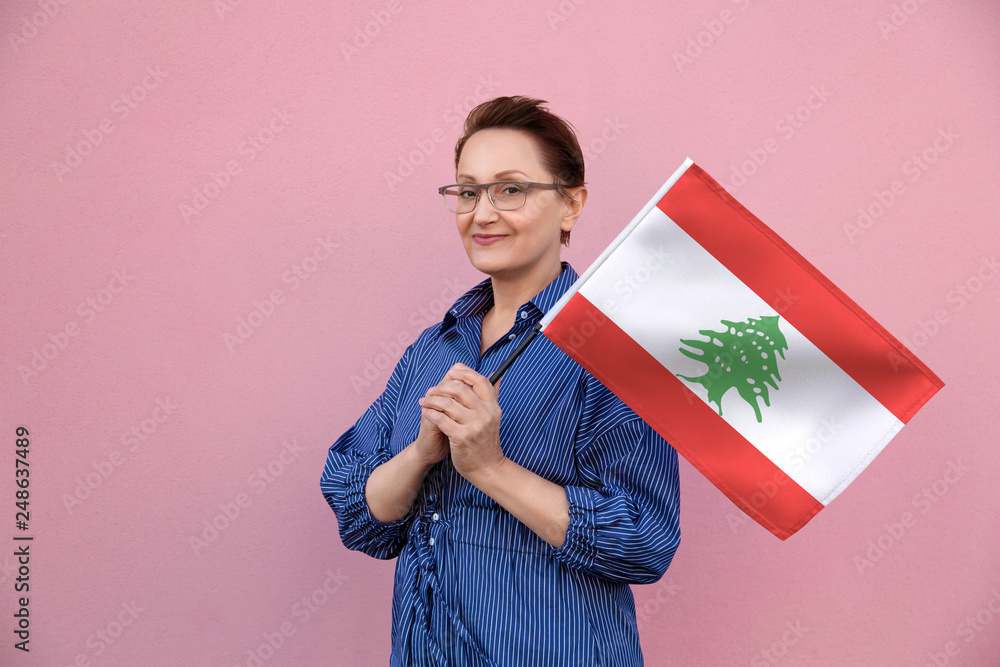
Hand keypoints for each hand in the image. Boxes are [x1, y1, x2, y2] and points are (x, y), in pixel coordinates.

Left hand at [418, 363, 504, 482]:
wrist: (487, 468)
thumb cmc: (486, 442)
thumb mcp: (494, 417)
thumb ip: (492, 396)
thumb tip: (495, 375)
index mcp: (493, 407)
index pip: (480, 381)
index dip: (464, 373)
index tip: (451, 372)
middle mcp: (485, 414)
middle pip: (461, 389)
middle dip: (442, 386)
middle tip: (432, 390)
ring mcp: (474, 426)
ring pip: (448, 403)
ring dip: (432, 400)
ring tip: (425, 401)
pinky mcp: (462, 437)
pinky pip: (441, 419)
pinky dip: (431, 413)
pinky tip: (426, 412)